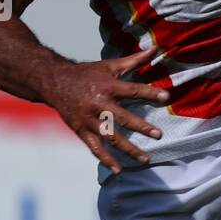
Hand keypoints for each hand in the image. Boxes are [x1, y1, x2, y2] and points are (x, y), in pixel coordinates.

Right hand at [39, 47, 169, 174]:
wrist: (54, 82)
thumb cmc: (87, 73)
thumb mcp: (109, 65)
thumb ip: (134, 60)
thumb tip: (155, 49)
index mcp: (107, 86)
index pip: (132, 90)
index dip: (149, 93)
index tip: (166, 97)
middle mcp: (98, 104)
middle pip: (122, 117)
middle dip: (141, 126)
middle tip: (158, 134)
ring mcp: (89, 119)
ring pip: (110, 137)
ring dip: (128, 149)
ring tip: (145, 159)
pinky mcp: (81, 130)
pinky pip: (94, 147)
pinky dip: (105, 159)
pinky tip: (118, 170)